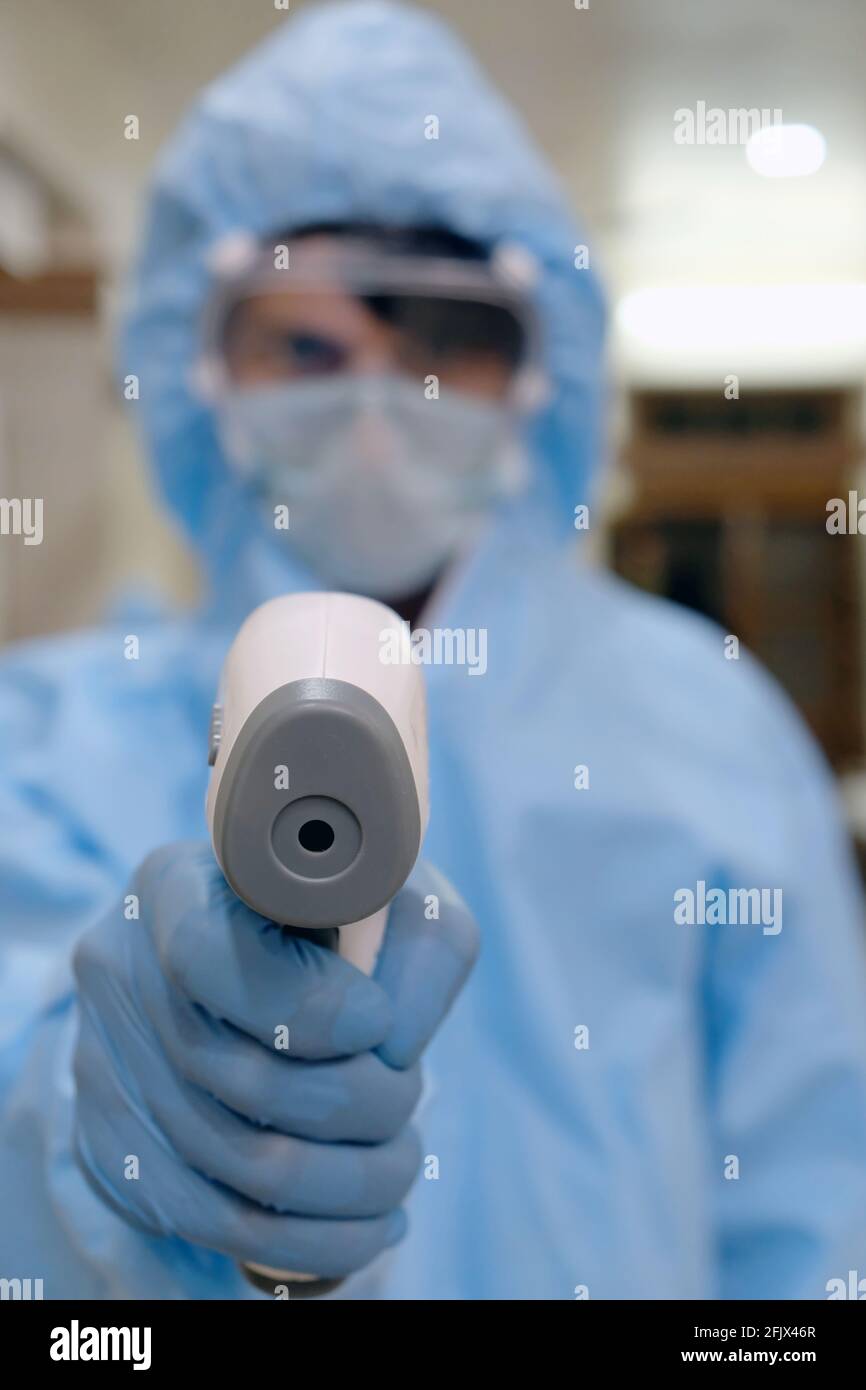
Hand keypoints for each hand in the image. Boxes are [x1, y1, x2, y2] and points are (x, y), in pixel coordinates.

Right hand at [72, 841, 477, 1279]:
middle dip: (360, 1106)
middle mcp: (120, 974)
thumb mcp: (394, 894)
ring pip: (236, 1167)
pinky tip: (372, 1224)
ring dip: (350, 1183)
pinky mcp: (113, 1144)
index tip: (377, 1023)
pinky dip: (313, 1240)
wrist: (258, 947)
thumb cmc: (341, 916)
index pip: (210, 958)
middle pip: (240, 1079)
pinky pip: (213, 1222)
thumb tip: (390, 1048)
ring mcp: (106, 1064)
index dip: (309, 1009)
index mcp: (173, 889)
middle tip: (406, 1097)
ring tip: (401, 1164)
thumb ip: (419, 947)